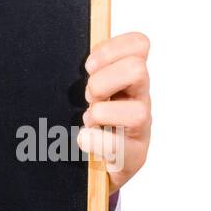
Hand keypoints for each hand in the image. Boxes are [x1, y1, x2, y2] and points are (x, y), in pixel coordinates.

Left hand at [76, 32, 151, 192]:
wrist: (99, 166)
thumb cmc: (93, 120)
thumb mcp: (92, 89)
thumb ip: (91, 70)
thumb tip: (69, 54)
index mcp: (130, 76)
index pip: (139, 44)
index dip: (111, 50)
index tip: (88, 66)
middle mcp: (140, 98)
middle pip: (138, 70)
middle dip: (103, 82)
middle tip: (88, 96)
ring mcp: (141, 127)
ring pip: (137, 112)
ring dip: (101, 114)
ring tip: (88, 120)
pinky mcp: (134, 155)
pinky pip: (118, 146)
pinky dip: (95, 141)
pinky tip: (84, 138)